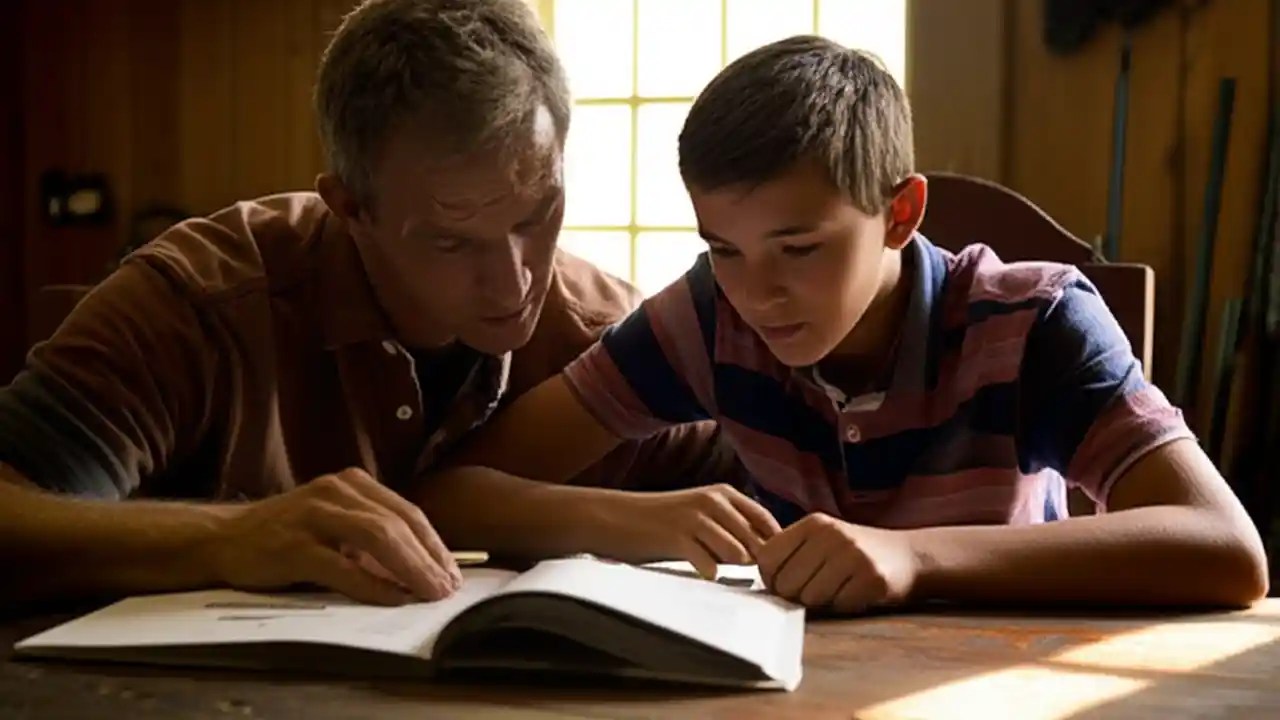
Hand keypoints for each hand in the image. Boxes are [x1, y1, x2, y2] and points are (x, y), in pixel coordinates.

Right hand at [211, 468, 461, 604]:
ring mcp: (314, 515)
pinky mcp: (293, 545)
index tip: (453, 572)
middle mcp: (337, 491)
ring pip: (376, 538)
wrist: (225, 537)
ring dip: (409, 569)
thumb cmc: (288, 534)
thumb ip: (373, 535)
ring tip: (428, 593)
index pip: (407, 512)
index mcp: (353, 483)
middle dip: (428, 559)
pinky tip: (391, 598)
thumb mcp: (336, 522)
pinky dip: (371, 584)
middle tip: (447, 588)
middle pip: (397, 524)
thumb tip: (423, 566)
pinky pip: (342, 565)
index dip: (434, 544)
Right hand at [625, 484, 781, 578]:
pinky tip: (702, 574)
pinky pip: (709, 564)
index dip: (774, 546)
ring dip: (734, 570)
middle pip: (755, 541)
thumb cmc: (661, 521)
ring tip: (725, 575)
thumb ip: (731, 527)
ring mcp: (695, 518)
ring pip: (737, 553)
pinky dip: (710, 574)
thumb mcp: (701, 514)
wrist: (615, 517)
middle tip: (749, 580)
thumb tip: (765, 553)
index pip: (766, 520)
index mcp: (723, 493)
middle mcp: (713, 501)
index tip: (769, 565)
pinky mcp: (677, 537)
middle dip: (757, 564)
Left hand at [757, 513, 918, 613]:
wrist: (906, 555)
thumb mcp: (821, 539)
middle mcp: (831, 535)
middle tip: (816, 589)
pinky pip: (838, 606)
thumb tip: (762, 579)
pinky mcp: (872, 578)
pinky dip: (843, 606)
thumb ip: (791, 552)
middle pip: (786, 583)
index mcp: (813, 523)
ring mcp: (853, 555)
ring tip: (838, 588)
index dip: (770, 579)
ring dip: (821, 602)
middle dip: (796, 595)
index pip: (767, 558)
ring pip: (810, 598)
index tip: (783, 584)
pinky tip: (856, 592)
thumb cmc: (853, 552)